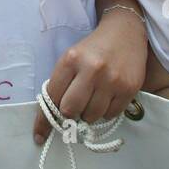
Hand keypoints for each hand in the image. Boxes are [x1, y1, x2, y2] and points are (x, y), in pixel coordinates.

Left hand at [34, 14, 145, 143]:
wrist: (124, 32)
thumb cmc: (92, 49)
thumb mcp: (71, 58)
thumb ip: (62, 83)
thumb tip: (53, 116)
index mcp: (71, 59)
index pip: (52, 96)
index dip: (44, 119)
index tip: (39, 136)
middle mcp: (91, 69)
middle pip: (70, 110)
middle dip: (69, 114)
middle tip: (73, 108)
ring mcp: (112, 80)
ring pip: (91, 116)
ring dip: (88, 115)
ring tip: (92, 100)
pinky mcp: (129, 88)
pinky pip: (111, 115)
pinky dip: (105, 112)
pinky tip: (106, 98)